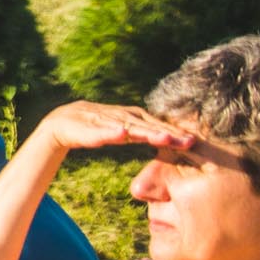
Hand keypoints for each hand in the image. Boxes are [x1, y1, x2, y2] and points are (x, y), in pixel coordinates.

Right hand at [32, 100, 194, 157]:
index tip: (197, 142)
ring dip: (148, 133)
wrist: (63, 122)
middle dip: (170, 133)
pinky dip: (112, 132)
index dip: (176, 133)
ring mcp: (108, 121)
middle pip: (151, 126)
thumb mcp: (124, 130)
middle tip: (190, 141)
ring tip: (165, 138)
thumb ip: (143, 132)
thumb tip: (170, 138)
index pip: (159, 125)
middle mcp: (124, 117)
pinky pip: (103, 131)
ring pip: (132, 128)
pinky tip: (121, 134)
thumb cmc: (97, 127)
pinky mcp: (91, 128)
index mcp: (133, 118)